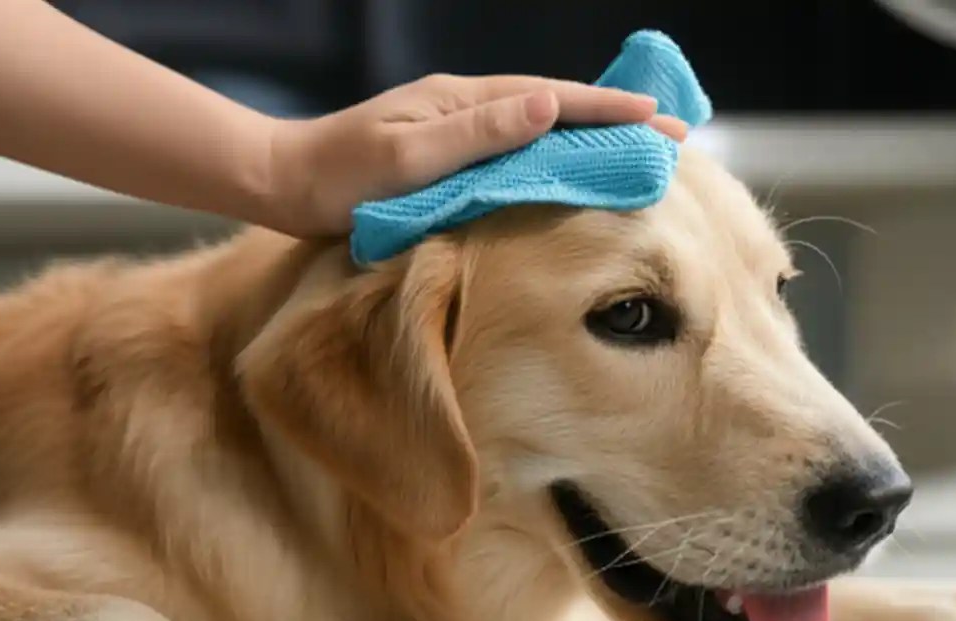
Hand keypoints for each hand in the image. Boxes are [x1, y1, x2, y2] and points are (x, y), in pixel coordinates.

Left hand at [261, 74, 687, 237]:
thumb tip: (547, 105)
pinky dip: (550, 156)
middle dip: (614, 120)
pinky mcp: (444, 154)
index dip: (610, 112)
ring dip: (588, 136)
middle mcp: (465, 108)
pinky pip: (513, 150)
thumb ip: (478, 133)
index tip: (662, 122)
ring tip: (636, 149)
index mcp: (463, 102)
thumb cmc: (337, 177)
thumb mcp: (408, 158)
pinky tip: (566, 169)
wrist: (282, 183)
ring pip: (537, 127)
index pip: (552, 101)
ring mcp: (455, 129)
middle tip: (674, 135)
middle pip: (554, 108)